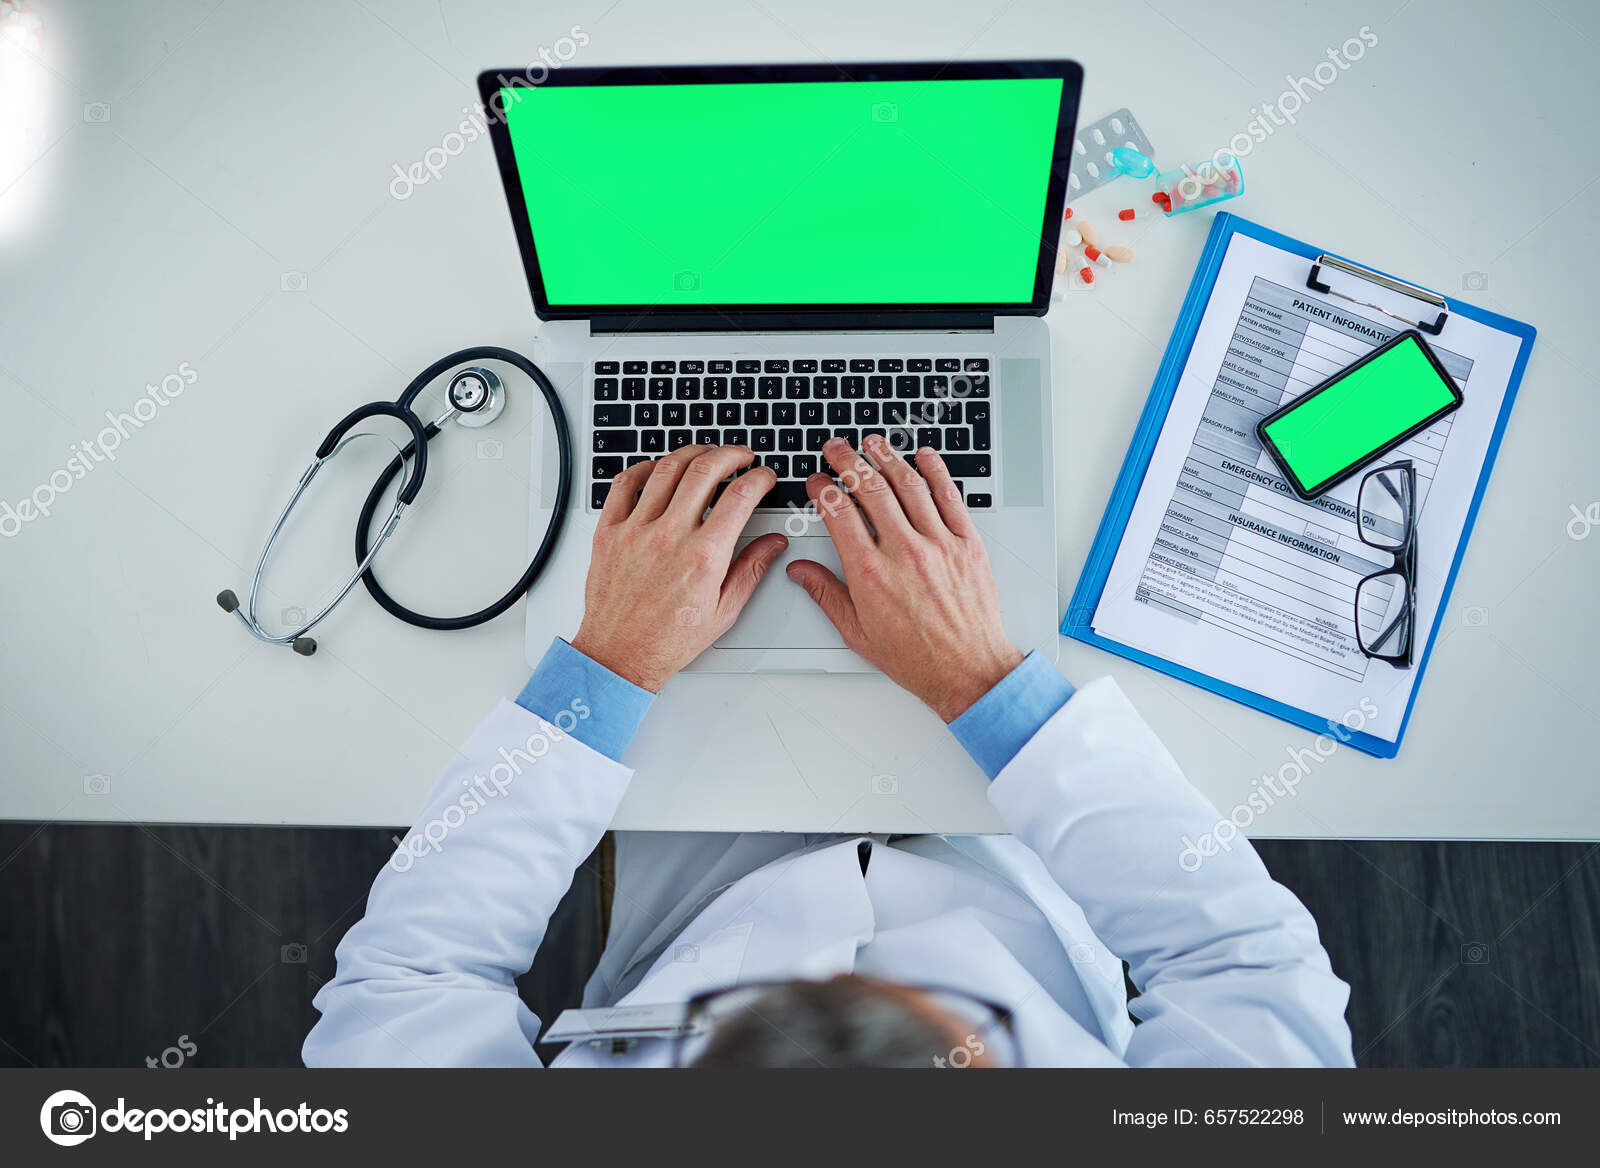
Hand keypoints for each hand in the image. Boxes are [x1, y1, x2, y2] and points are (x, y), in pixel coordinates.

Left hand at [571, 445, 786, 691]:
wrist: (620, 655)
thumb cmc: (668, 640)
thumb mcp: (723, 611)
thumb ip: (751, 570)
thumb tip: (773, 544)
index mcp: (703, 556)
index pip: (739, 496)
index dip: (758, 478)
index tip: (763, 476)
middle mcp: (669, 537)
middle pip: (704, 470)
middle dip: (729, 454)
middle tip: (740, 456)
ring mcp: (636, 531)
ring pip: (666, 469)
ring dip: (692, 453)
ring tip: (705, 455)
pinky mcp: (609, 532)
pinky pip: (625, 484)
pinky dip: (645, 468)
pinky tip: (659, 468)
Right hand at [786, 436, 1023, 721]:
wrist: (967, 670)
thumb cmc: (915, 657)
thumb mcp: (857, 633)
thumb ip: (826, 594)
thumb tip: (800, 571)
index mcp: (870, 573)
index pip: (838, 513)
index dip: (822, 489)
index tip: (815, 481)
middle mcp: (904, 552)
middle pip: (870, 489)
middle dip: (847, 461)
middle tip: (837, 448)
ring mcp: (938, 544)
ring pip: (909, 485)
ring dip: (887, 457)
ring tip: (873, 443)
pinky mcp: (967, 544)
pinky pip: (950, 497)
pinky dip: (936, 471)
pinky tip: (925, 457)